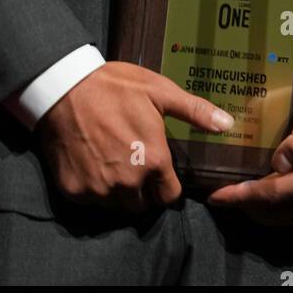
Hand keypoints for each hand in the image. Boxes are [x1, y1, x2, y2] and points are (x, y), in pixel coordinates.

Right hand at [36, 61, 234, 213]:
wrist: (64, 87)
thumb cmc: (115, 87)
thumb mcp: (159, 91)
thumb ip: (194, 111)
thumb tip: (228, 124)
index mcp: (154, 161)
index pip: (169, 197)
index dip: (164, 185)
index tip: (156, 170)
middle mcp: (129, 183)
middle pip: (142, 205)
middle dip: (141, 189)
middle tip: (130, 162)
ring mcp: (100, 190)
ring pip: (116, 205)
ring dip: (116, 191)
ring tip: (109, 161)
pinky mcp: (75, 191)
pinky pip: (90, 199)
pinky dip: (91, 187)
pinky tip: (89, 162)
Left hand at [205, 87, 292, 226]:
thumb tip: (281, 163)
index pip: (269, 195)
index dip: (240, 197)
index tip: (216, 195)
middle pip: (274, 212)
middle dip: (245, 206)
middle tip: (222, 195)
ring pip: (285, 218)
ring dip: (260, 210)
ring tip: (240, 195)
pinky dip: (279, 210)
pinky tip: (267, 196)